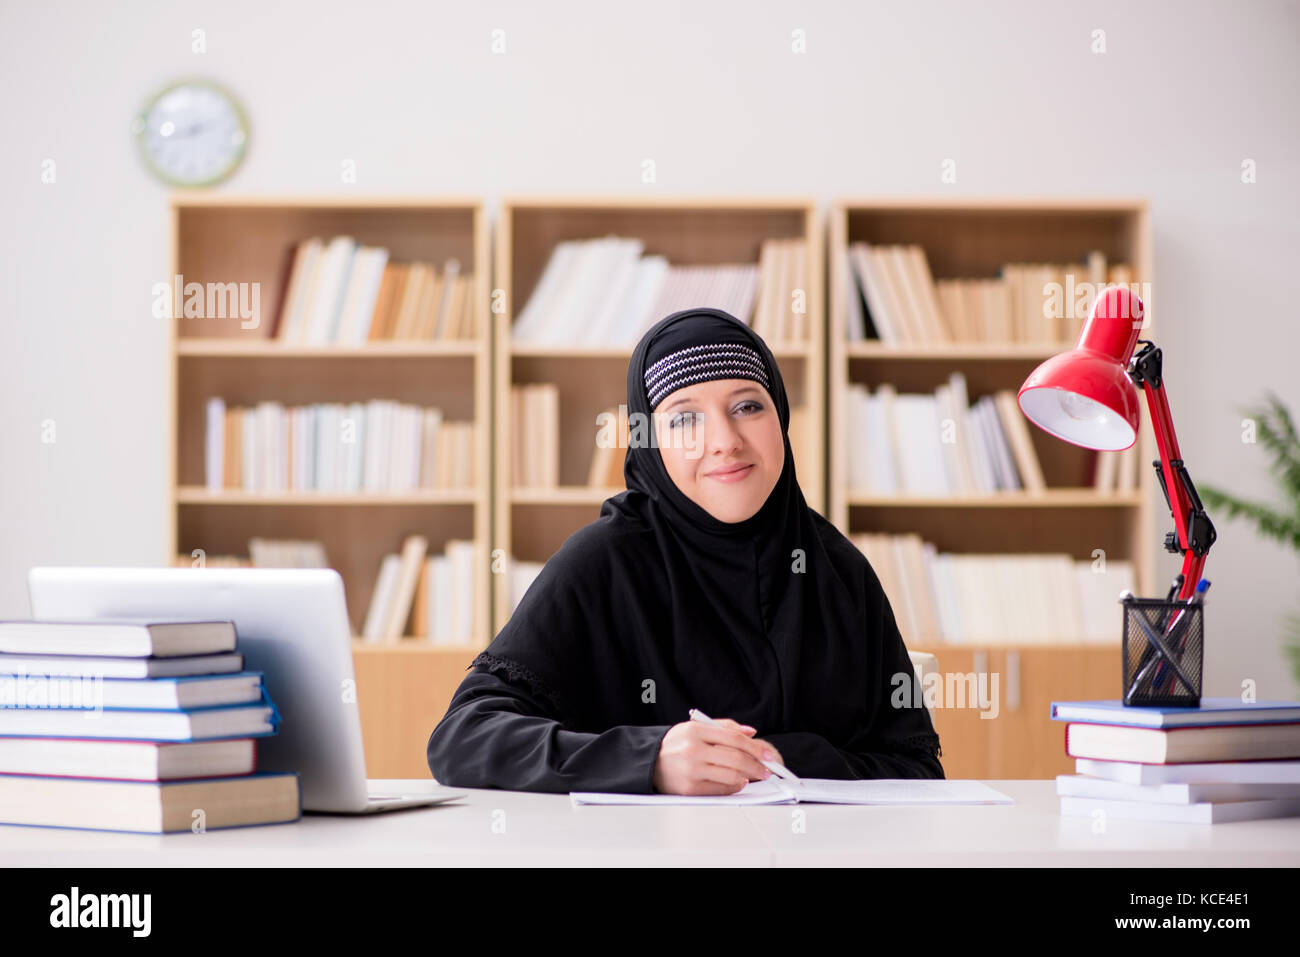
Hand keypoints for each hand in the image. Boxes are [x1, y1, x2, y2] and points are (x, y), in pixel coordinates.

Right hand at [652, 718, 784, 794]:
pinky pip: (721, 789)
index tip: (768, 755)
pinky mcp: (690, 789)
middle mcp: (693, 750)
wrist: (649, 762)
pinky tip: (738, 782)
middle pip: (736, 758)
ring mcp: (691, 771)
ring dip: (748, 777)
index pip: (734, 738)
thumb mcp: (695, 727)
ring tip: (753, 775)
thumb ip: (724, 727)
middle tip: (767, 769)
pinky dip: (734, 787)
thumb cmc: (676, 745)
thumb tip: (751, 732)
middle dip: (757, 765)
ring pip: (731, 775)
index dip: (755, 747)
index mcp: (695, 731)